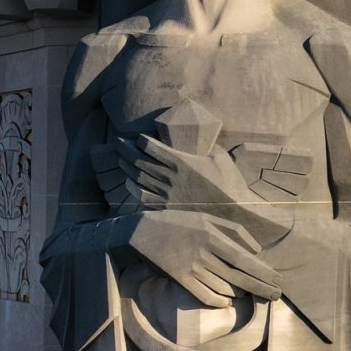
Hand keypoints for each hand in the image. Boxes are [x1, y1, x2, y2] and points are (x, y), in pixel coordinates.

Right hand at [112, 209, 283, 308]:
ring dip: (241, 293)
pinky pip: (204, 296)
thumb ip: (235, 231)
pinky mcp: (180, 280)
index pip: (244, 260)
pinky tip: (229, 302)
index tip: (277, 280)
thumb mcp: (208, 219)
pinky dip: (219, 301)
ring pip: (223, 288)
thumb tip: (257, 250)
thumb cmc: (180, 222)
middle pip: (238, 277)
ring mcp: (192, 269)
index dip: (262, 273)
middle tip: (276, 296)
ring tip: (253, 293)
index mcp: (213, 237)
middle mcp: (204, 255)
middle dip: (260, 288)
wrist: (143, 232)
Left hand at [120, 135, 259, 210]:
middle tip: (118, 143)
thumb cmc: (229, 184)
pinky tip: (130, 182)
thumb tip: (202, 141)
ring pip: (136, 177)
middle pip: (138, 160)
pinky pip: (142, 196)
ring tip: (122, 160)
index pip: (150, 146)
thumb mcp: (221, 158)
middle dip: (125, 149)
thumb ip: (208, 147)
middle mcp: (169, 177)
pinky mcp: (166, 208)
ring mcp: (166, 194)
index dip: (140, 139)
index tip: (138, 137)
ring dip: (126, 166)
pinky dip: (132, 187)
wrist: (232, 213)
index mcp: (181, 162)